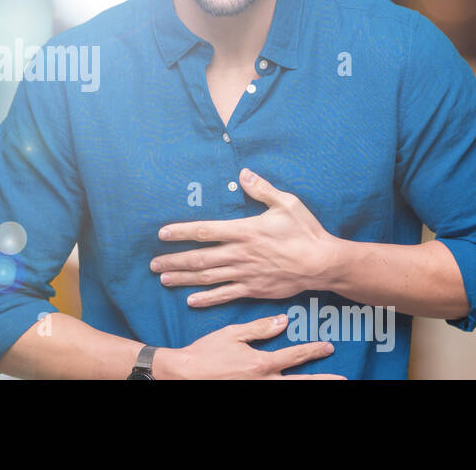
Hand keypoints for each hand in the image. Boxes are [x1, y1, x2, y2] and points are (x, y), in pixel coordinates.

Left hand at [151, 167, 344, 305]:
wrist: (322, 264)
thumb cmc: (305, 231)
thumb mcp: (286, 203)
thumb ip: (262, 189)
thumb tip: (243, 173)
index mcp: (244, 231)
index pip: (204, 231)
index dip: (181, 232)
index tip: (162, 234)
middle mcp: (240, 254)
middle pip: (199, 258)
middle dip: (174, 260)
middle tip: (153, 264)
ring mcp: (245, 274)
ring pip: (207, 278)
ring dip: (183, 279)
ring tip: (164, 279)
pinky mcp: (253, 289)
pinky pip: (225, 295)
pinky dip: (206, 299)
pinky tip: (191, 300)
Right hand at [154, 314, 344, 378]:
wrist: (184, 373)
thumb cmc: (206, 352)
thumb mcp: (232, 335)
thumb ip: (259, 328)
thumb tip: (283, 321)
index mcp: (262, 363)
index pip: (295, 355)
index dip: (313, 350)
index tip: (327, 346)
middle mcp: (264, 381)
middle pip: (301, 382)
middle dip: (323, 379)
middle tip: (343, 379)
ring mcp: (256, 390)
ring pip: (290, 390)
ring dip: (310, 387)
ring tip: (330, 385)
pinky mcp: (248, 394)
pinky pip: (274, 394)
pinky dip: (286, 391)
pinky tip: (296, 389)